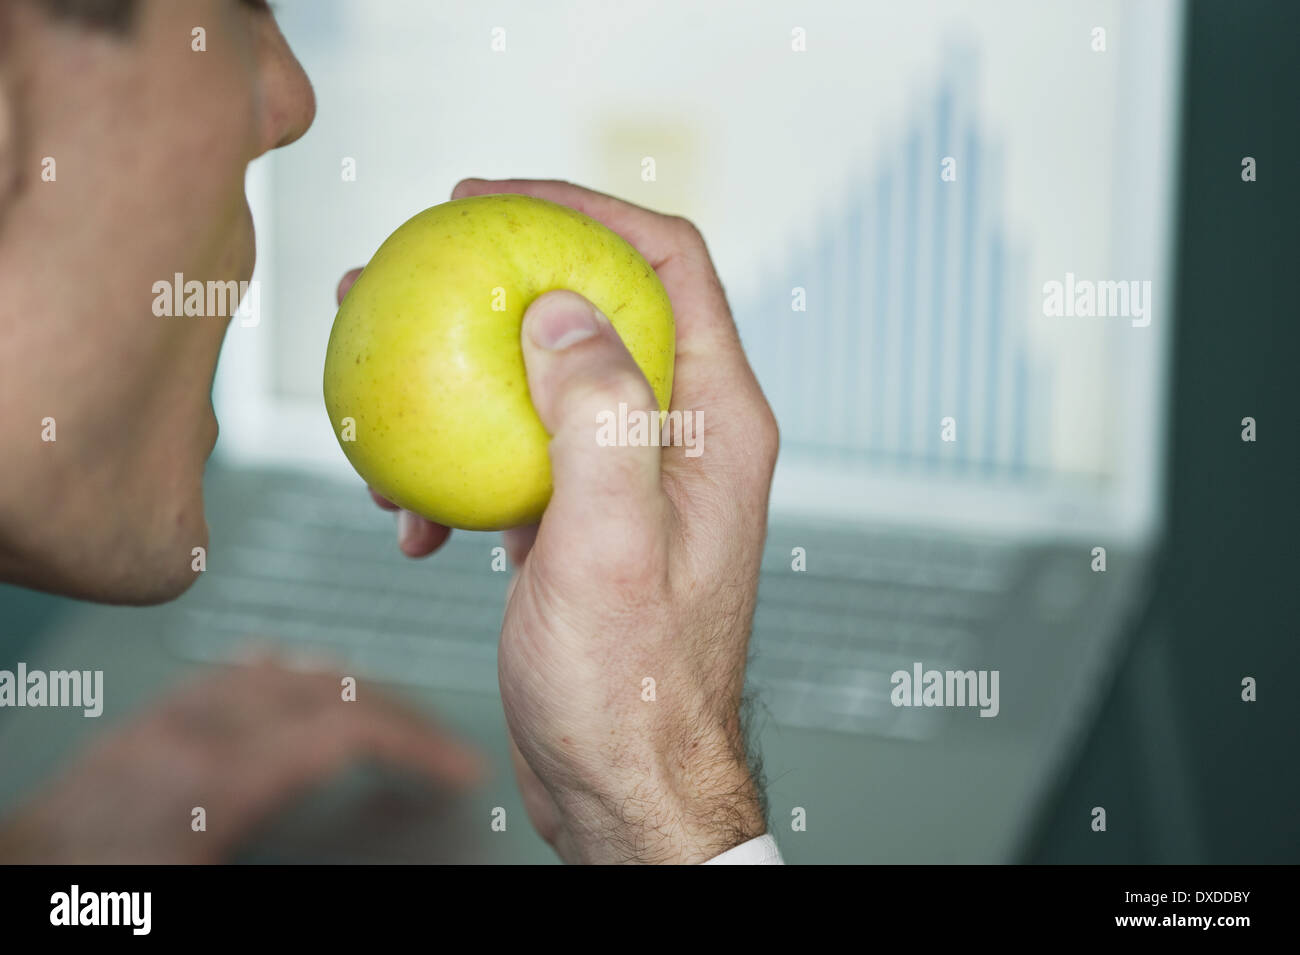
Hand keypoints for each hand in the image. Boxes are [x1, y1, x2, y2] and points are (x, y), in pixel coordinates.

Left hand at [0, 658, 483, 862]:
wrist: (12, 882)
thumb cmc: (98, 896)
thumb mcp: (214, 890)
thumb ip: (301, 855)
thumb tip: (376, 834)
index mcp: (217, 777)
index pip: (348, 731)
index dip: (420, 744)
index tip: (460, 766)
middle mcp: (196, 731)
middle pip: (329, 690)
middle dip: (401, 716)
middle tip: (442, 749)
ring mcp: (170, 717)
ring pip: (288, 672)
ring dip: (353, 691)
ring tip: (392, 720)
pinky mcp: (149, 721)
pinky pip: (236, 673)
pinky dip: (291, 677)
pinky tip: (299, 680)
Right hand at [353, 179, 777, 862]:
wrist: (625, 789)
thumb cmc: (632, 688)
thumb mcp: (610, 549)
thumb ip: (598, 418)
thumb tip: (565, 306)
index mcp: (716, 420)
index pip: (667, 262)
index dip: (583, 209)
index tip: (488, 200)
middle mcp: (681, 435)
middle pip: (595, 306)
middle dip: (500, 278)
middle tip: (408, 272)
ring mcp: (629, 477)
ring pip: (543, 379)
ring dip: (460, 374)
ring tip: (376, 387)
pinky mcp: (583, 519)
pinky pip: (517, 454)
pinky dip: (457, 465)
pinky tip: (411, 515)